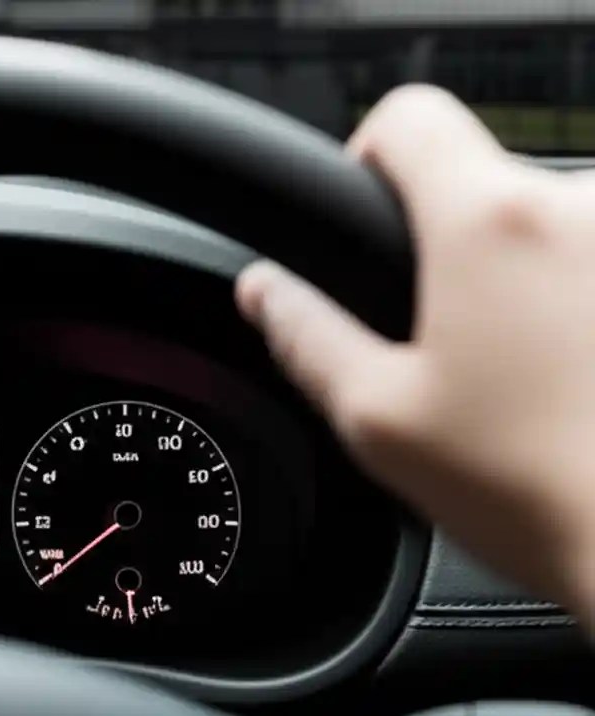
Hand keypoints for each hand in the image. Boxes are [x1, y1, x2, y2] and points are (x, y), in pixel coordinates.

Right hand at [236, 85, 594, 626]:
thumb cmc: (534, 491)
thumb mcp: (380, 418)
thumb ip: (305, 335)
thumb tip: (261, 290)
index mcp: (488, 224)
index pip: (408, 117)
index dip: (369, 160)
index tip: (373, 225)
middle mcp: (581, 207)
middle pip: (483, 177)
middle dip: (454, 244)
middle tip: (448, 341)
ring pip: (552, 222)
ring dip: (528, 273)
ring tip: (529, 373)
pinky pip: (594, 258)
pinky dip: (578, 296)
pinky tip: (579, 373)